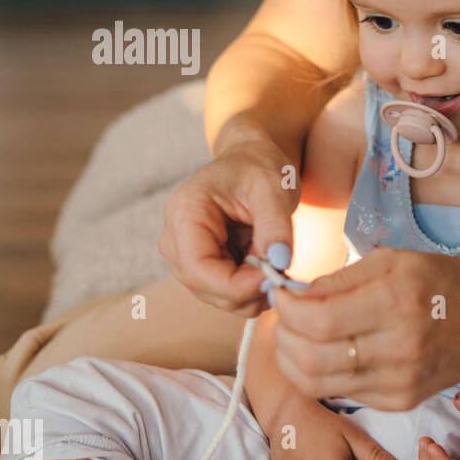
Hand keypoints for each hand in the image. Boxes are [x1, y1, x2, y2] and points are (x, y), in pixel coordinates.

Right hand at [158, 136, 297, 315]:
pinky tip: (268, 267)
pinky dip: (251, 288)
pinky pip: (226, 292)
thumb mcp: (274, 188)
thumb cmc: (258, 168)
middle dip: (248, 290)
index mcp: (185, 214)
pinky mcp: (201, 266)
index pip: (198, 269)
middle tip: (283, 273)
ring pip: (217, 296)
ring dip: (252, 290)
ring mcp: (184, 256)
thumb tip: (278, 264)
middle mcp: (175, 239)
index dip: (236, 285)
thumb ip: (275, 226)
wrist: (251, 162)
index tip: (273, 278)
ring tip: (276, 261)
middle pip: (205, 288)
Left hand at [272, 246, 459, 409]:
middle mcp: (399, 346)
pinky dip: (322, 374)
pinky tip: (329, 352)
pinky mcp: (400, 402)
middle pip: (310, 358)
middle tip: (286, 317)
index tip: (281, 294)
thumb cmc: (443, 284)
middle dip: (283, 336)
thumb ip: (341, 277)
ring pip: (318, 383)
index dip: (287, 308)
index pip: (318, 319)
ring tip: (297, 337)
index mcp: (397, 301)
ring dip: (293, 359)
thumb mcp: (395, 259)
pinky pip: (341, 393)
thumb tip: (294, 294)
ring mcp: (400, 381)